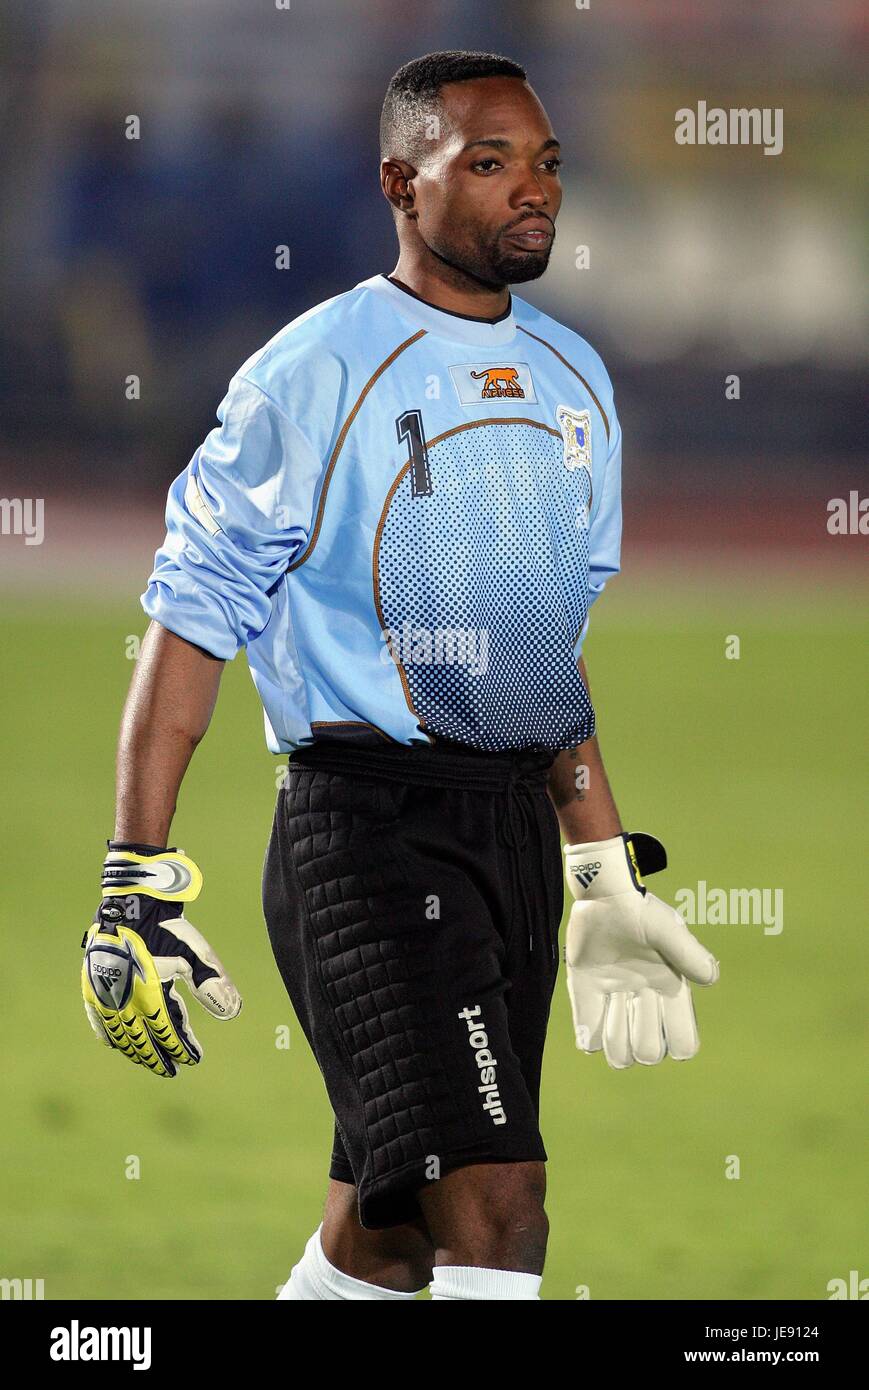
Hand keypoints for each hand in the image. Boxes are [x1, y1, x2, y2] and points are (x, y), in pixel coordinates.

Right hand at [81, 843, 241, 1076]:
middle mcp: (126, 1002)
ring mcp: (106, 996)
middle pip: (144, 1041)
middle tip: (172, 1070)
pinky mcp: (92, 987)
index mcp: (152, 996)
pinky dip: (109, 1035)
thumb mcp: (195, 954)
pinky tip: (116, 1044)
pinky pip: (98, 1021)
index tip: (194, 1059)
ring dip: (137, 1052)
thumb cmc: (166, 929)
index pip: (169, 1034)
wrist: (131, 905)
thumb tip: (233, 1013)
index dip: (182, 1049)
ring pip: (122, 1036)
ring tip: (149, 1061)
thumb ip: (212, 983)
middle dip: (160, 1058)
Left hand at [563, 833, 717, 1068]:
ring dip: (615, 1039)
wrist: (602, 898)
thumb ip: (687, 952)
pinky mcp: (588, 1000)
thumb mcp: (666, 929)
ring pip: (620, 1056)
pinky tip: (595, 1007)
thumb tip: (711, 978)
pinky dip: (590, 1035)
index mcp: (671, 993)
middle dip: (640, 1037)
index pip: (684, 1044)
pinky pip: (589, 1042)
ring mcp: (616, 1004)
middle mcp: (645, 1005)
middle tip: (631, 999)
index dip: (677, 1042)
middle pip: (649, 1054)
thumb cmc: (640, 911)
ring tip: (612, 1003)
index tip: (663, 1012)